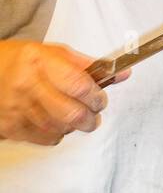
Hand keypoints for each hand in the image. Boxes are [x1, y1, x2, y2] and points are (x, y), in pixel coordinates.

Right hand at [0, 40, 129, 146]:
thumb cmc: (21, 62)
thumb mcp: (52, 53)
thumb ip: (86, 65)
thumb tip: (120, 73)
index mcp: (39, 62)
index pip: (79, 85)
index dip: (96, 96)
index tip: (100, 97)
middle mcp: (27, 86)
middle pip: (73, 114)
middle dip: (91, 117)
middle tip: (94, 111)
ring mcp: (18, 110)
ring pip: (62, 130)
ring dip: (75, 125)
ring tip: (73, 113)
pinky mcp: (12, 128)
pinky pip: (49, 139)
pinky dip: (58, 132)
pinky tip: (54, 120)